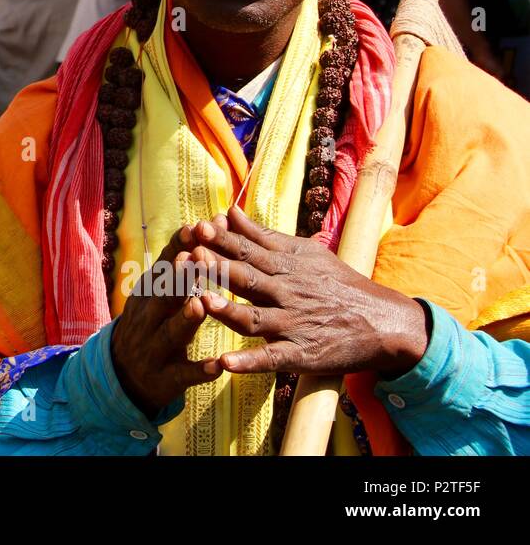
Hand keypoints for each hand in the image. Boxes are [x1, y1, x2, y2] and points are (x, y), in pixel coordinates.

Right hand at [110, 223, 224, 414]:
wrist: (125, 376)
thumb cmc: (154, 321)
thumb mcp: (162, 290)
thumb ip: (189, 258)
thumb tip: (217, 219)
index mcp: (148, 293)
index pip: (163, 265)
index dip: (177, 248)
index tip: (194, 228)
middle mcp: (147, 317)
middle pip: (162, 296)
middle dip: (178, 278)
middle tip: (195, 258)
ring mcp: (154, 348)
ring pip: (170, 332)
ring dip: (185, 318)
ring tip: (201, 305)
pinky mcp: (165, 378)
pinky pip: (183, 374)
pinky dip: (199, 370)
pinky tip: (218, 366)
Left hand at [188, 207, 429, 378]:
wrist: (384, 322)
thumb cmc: (337, 283)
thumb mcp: (304, 253)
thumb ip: (263, 235)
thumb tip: (229, 212)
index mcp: (285, 267)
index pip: (248, 250)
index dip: (222, 240)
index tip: (199, 227)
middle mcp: (286, 293)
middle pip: (247, 280)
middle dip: (218, 268)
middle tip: (191, 256)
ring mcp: (293, 325)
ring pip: (254, 318)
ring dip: (227, 311)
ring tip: (202, 302)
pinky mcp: (301, 355)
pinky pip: (272, 359)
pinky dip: (249, 362)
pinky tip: (225, 363)